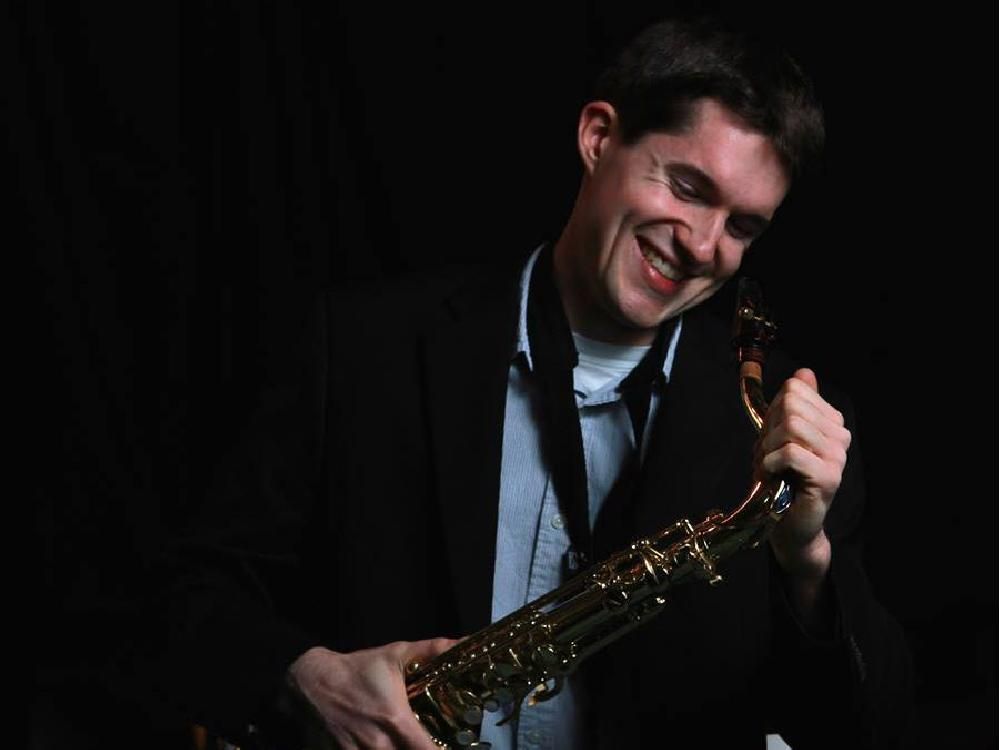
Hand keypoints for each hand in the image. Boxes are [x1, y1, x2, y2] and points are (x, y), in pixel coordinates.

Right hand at [287, 638, 457, 748]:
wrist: (311, 681)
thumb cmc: (358, 669)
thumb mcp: (395, 654)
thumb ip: (430, 651)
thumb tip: (460, 643)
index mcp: (396, 721)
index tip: (453, 746)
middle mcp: (379, 744)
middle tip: (432, 744)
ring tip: (411, 743)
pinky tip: (388, 747)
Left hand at [757, 368, 850, 590]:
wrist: (787, 524)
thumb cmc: (781, 480)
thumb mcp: (779, 435)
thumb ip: (793, 405)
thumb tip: (805, 371)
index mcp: (830, 422)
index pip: (795, 390)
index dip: (773, 412)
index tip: (772, 437)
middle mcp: (840, 435)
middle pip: (793, 405)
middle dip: (769, 429)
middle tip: (770, 455)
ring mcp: (837, 456)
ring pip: (792, 426)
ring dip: (769, 447)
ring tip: (772, 466)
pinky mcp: (828, 476)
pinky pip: (791, 452)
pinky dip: (771, 462)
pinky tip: (774, 475)